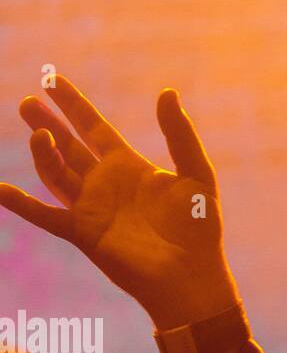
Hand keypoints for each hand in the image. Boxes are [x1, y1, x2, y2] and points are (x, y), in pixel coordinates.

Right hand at [0, 76, 238, 328]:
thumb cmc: (200, 226)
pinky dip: (22, 204)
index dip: (73, 104)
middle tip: (28, 100)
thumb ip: (180, 134)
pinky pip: (45, 215)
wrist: (191, 273)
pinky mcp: (83, 233)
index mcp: (130, 167)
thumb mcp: (196, 172)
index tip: (51, 79)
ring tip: (40, 132)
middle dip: (48, 122)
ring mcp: (91, 208)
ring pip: (55, 173)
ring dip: (44, 153)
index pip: (93, 128)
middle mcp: (105, 184)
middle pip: (68, 146)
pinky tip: (0, 190)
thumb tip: (167, 91)